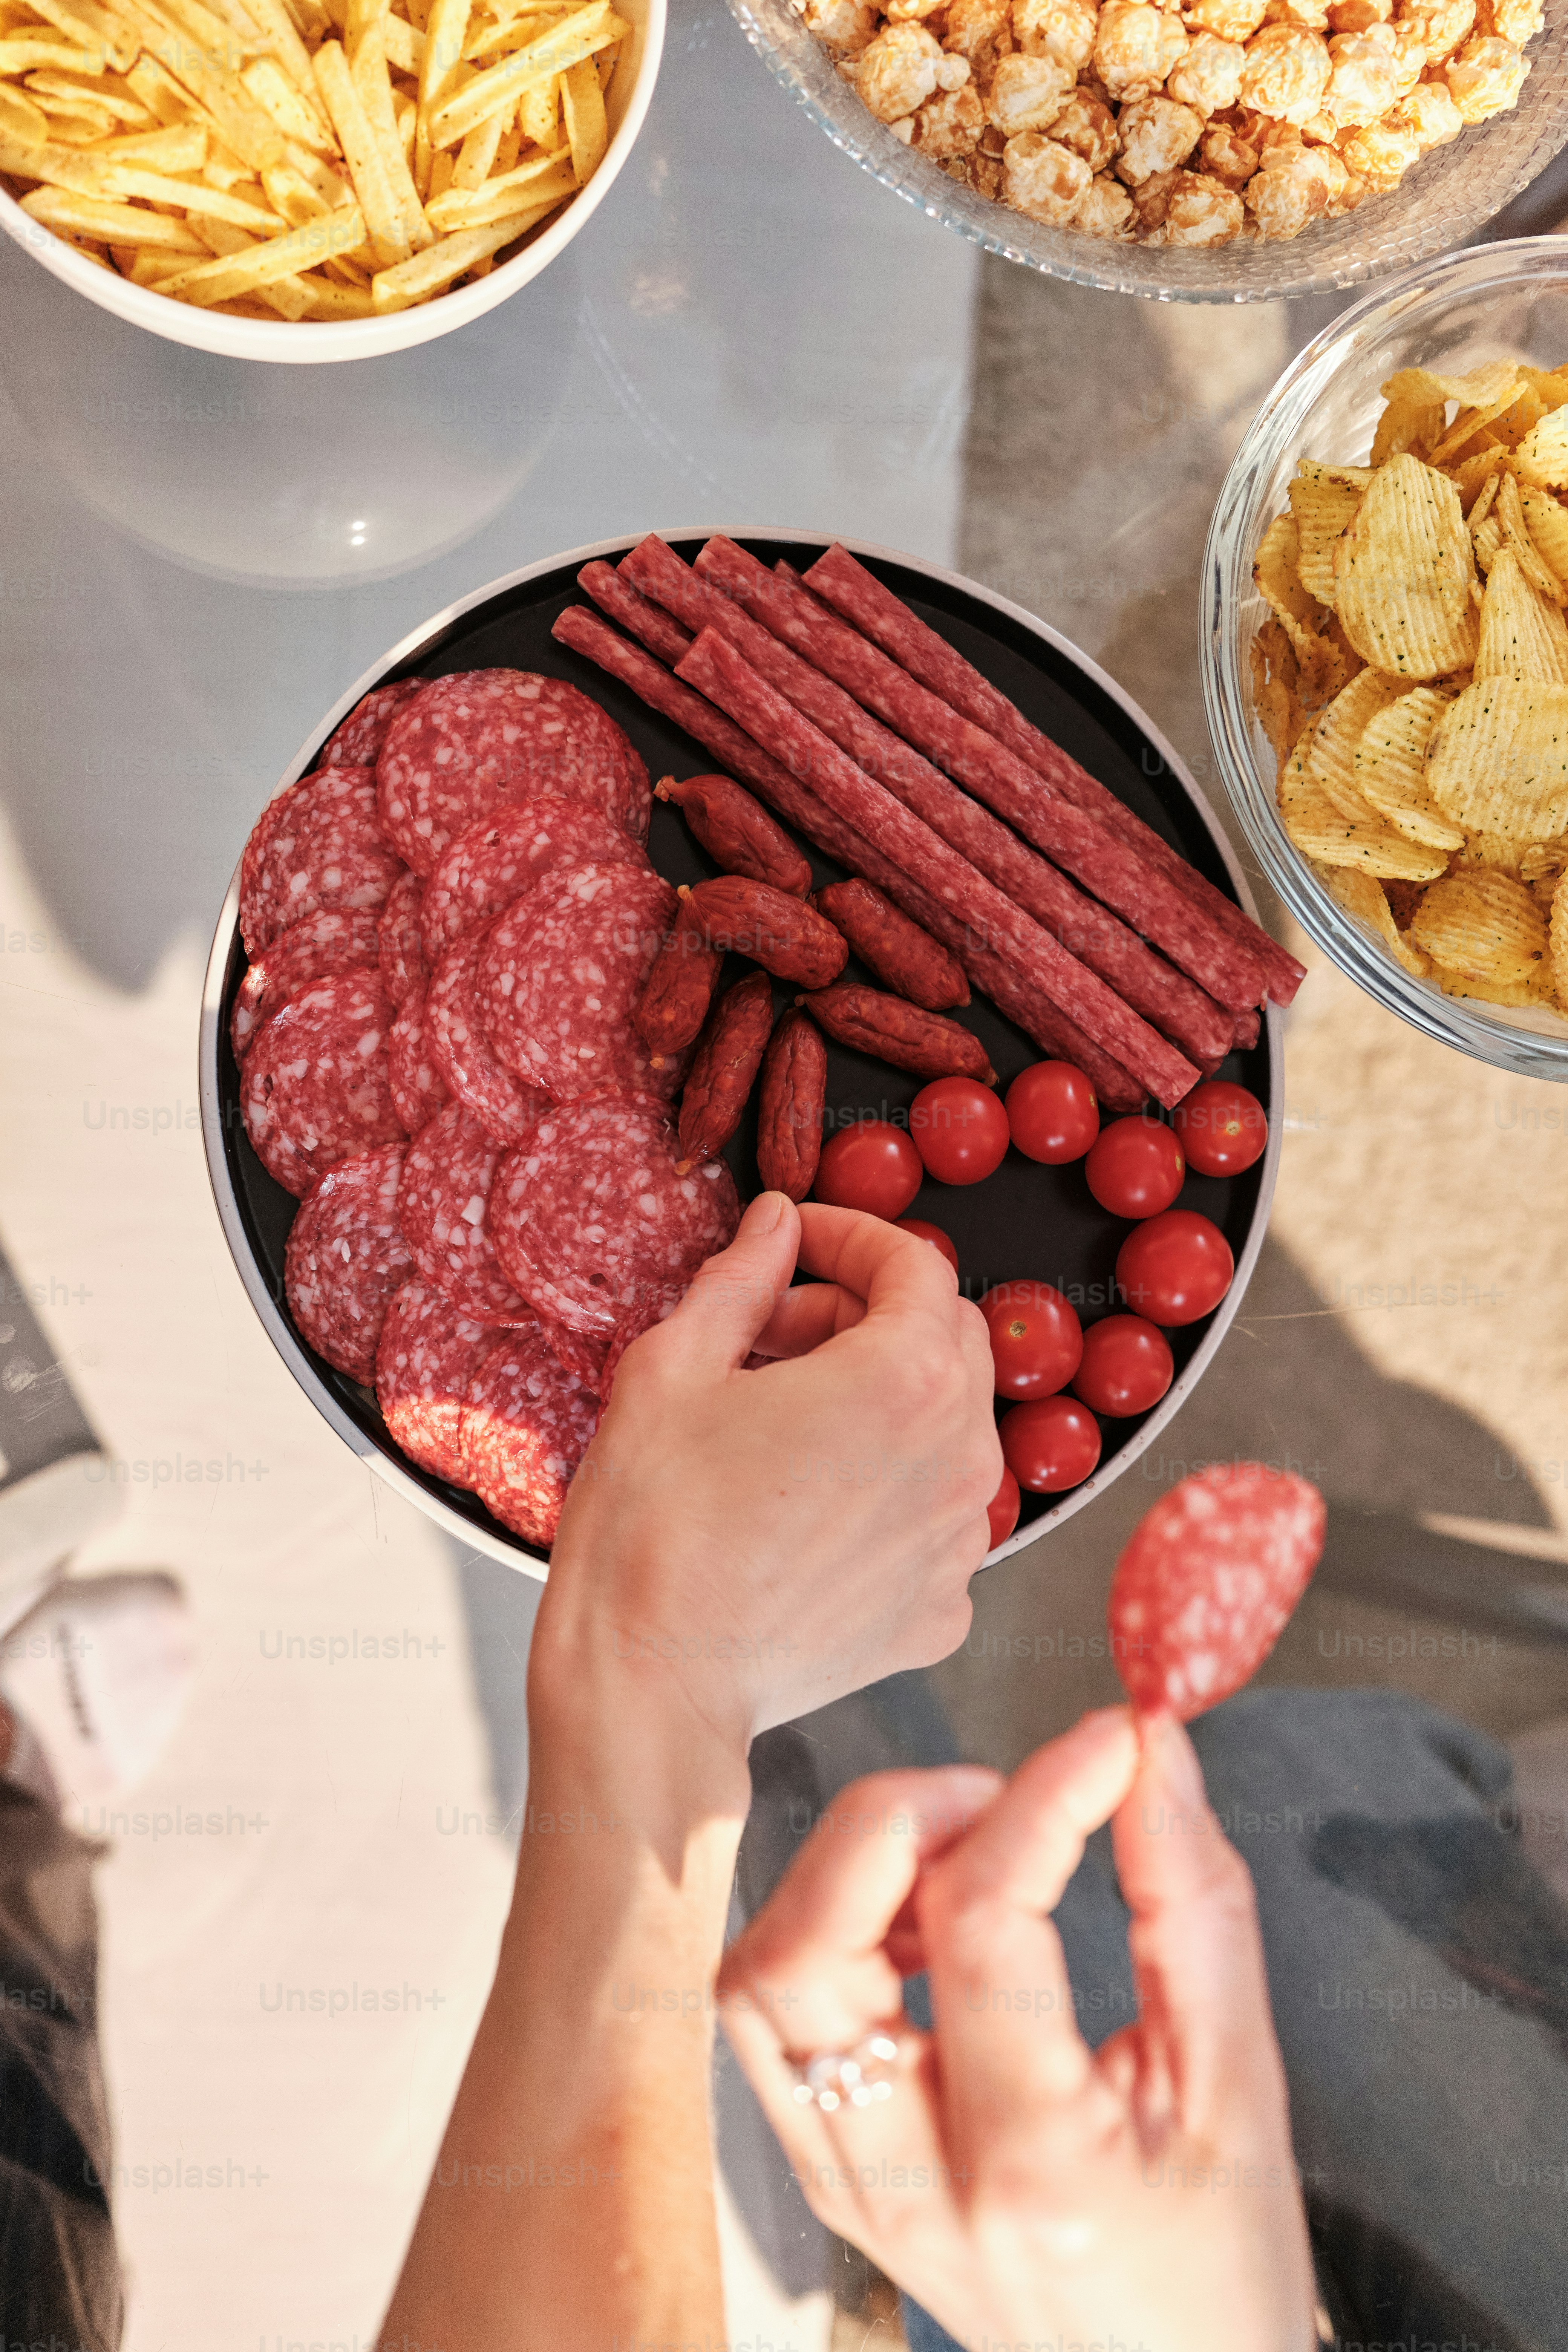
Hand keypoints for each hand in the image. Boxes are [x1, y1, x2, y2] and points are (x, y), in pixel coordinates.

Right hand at [534, 1191, 1001, 1758]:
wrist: (651, 1683)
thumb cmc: (651, 1527)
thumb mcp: (673, 1368)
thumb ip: (741, 1280)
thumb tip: (774, 1224)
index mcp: (905, 1379)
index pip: (916, 1265)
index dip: (853, 1237)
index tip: (798, 1241)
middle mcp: (960, 1456)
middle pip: (947, 1339)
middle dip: (864, 1314)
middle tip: (771, 1332)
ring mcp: (960, 1542)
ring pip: (947, 1426)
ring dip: (878, 1400)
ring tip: (779, 1420)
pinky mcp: (942, 1608)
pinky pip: (934, 1516)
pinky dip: (884, 1490)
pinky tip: (803, 1503)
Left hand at [718, 1708, 1318, 2351]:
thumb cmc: (1225, 2258)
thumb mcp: (1245, 2082)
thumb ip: (1193, 1902)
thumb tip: (1146, 1745)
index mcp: (1035, 2172)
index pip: (982, 1928)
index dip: (1044, 1796)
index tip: (1111, 1741)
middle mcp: (909, 2189)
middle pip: (805, 1953)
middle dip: (893, 1822)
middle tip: (1001, 1794)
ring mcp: (847, 2189)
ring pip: (759, 1980)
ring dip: (845, 1876)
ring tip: (961, 1854)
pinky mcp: (826, 2175)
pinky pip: (771, 2018)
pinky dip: (828, 1929)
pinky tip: (923, 1920)